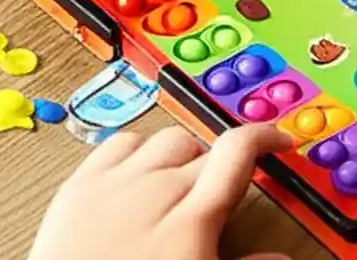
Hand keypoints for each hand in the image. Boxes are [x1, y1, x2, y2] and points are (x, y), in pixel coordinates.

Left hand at [28, 124, 292, 259]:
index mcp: (193, 219)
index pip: (237, 151)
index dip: (264, 137)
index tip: (277, 142)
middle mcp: (156, 189)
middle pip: (204, 148)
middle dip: (220, 165)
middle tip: (220, 192)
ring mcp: (114, 183)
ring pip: (165, 139)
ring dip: (181, 155)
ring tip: (179, 182)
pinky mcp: (79, 186)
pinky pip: (118, 144)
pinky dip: (138, 152)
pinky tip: (139, 173)